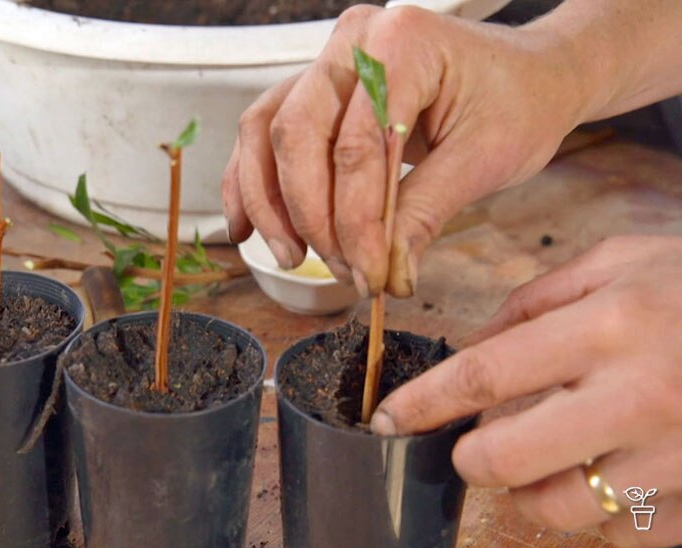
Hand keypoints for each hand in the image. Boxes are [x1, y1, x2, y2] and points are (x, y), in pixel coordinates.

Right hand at [222, 4, 593, 296]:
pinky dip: (252, 182)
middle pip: (296, 134)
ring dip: (269, 202)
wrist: (530, 76)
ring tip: (291, 255)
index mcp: (401, 43)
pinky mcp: (316, 90)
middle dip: (308, 215)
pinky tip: (246, 226)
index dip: (355, 221)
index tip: (368, 274)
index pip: (357, 146)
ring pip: (266, 131)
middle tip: (339, 269)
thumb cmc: (518, 102)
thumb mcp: (485, 160)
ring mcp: (328, 62)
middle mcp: (353, 43)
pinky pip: (265, 133)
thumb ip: (425, 213)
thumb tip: (387, 272)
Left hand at [371, 235, 681, 547]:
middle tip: (479, 445)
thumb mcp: (623, 260)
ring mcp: (674, 455)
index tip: (384, 420)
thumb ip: (539, 298)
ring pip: (558, 508)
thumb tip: (472, 343)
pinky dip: (604, 509)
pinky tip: (619, 469)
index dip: (422, 403)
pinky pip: (622, 531)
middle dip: (474, 459)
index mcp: (609, 326)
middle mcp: (637, 395)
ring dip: (535, 489)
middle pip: (504, 459)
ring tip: (557, 455)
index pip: (484, 374)